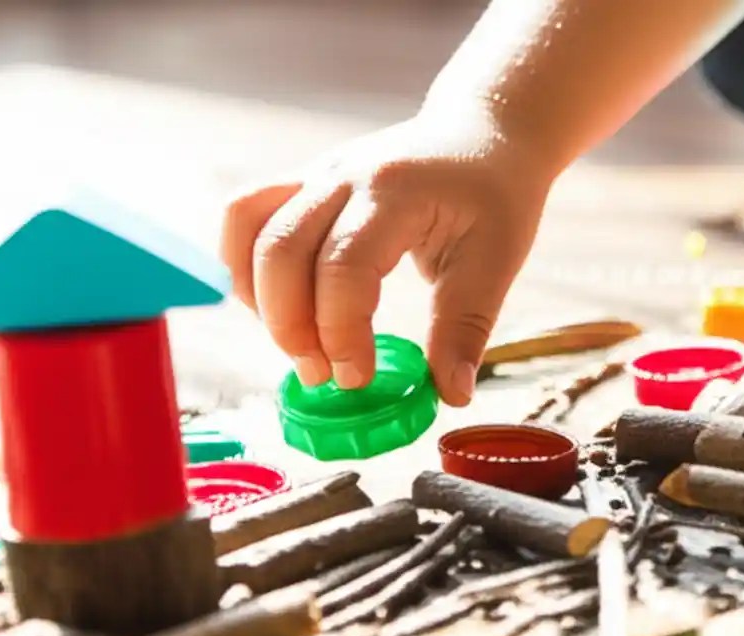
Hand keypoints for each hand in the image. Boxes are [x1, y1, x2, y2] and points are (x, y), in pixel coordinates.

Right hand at [220, 111, 554, 406]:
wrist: (485, 130)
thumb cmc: (496, 193)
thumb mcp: (496, 259)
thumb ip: (466, 328)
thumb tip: (451, 396)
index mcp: (396, 192)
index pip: (343, 267)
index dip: (340, 332)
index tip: (358, 379)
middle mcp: (344, 174)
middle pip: (281, 250)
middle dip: (291, 327)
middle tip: (324, 377)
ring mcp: (317, 173)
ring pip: (250, 228)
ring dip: (259, 299)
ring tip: (298, 345)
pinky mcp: (303, 182)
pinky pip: (248, 216)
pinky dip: (247, 267)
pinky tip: (280, 308)